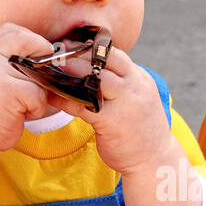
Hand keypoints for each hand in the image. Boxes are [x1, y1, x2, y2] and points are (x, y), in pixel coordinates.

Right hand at [0, 23, 57, 152]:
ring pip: (40, 74)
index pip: (12, 29)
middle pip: (30, 42)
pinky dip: (36, 110)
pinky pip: (39, 96)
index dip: (31, 40)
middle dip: (42, 59)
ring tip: (17, 105)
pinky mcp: (10, 90)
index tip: (36, 57)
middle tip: (34, 81)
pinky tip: (17, 115)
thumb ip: (11, 63)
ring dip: (38, 94)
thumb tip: (50, 56)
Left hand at [45, 41, 172, 175]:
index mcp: (139, 78)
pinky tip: (51, 97)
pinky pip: (82, 104)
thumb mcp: (136, 99)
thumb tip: (94, 71)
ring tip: (50, 70)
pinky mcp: (112, 121)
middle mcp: (134, 86)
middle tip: (56, 52)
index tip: (71, 45)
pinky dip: (64, 99)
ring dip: (70, 72)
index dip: (90, 47)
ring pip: (94, 77)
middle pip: (104, 58)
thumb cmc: (140, 130)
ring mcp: (125, 102)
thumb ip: (120, 84)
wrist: (155, 160)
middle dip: (78, 53)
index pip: (114, 53)